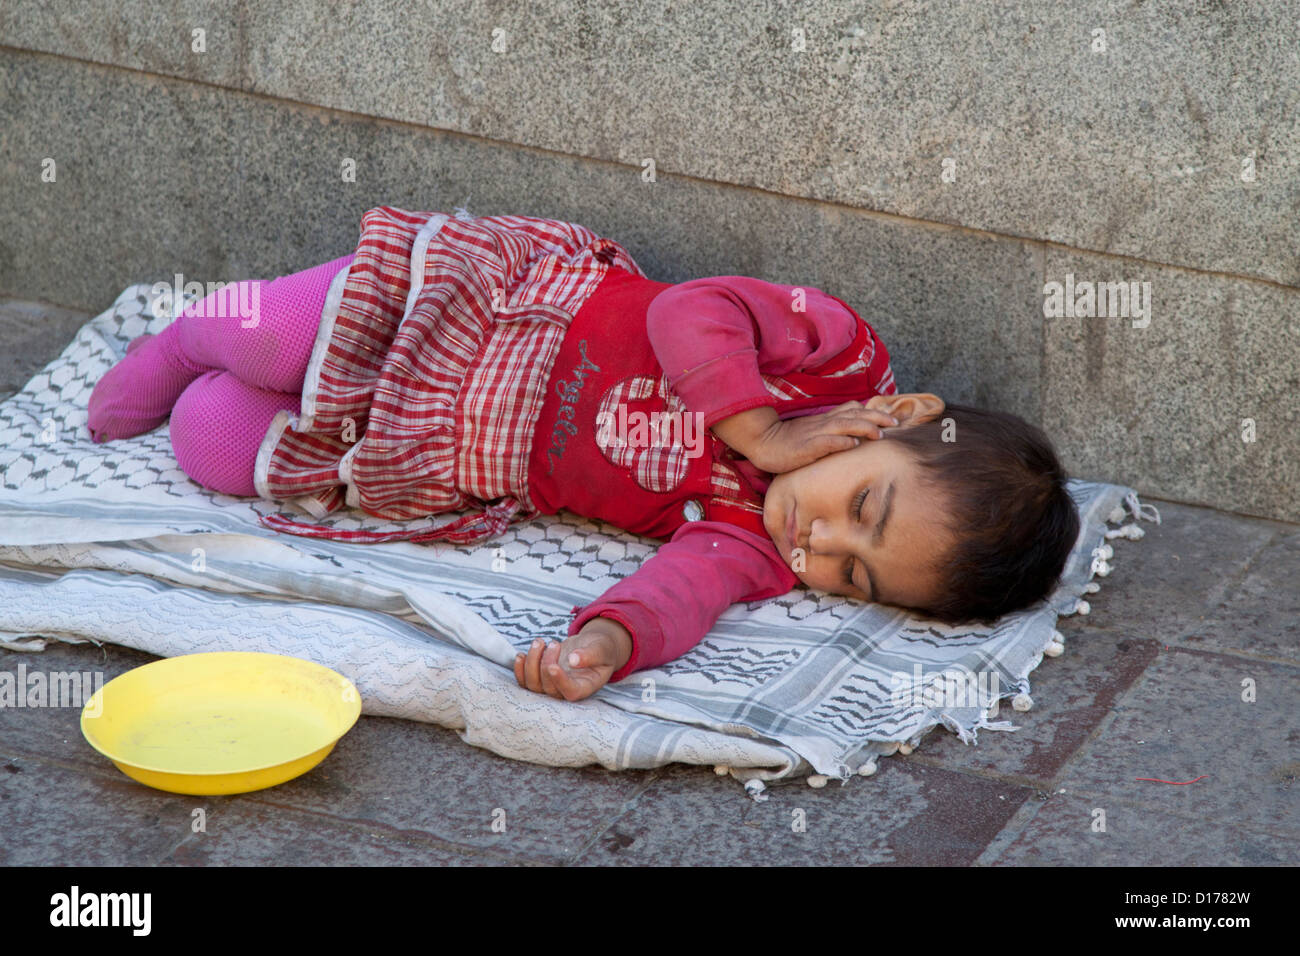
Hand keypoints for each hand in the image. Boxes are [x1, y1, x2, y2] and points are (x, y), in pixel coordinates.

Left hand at [513, 618, 633, 700]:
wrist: (591, 647)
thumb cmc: (600, 649)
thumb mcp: (601, 648)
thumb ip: (590, 654)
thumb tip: (573, 659)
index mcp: (585, 687)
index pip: (570, 693)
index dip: (559, 682)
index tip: (553, 666)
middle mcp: (567, 690)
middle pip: (548, 688)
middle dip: (546, 662)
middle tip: (555, 642)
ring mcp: (552, 686)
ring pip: (533, 685)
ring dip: (531, 662)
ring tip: (540, 642)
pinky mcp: (540, 679)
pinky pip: (524, 682)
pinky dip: (519, 669)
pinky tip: (521, 655)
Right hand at [743, 400, 897, 473]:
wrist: (761, 442)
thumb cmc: (786, 441)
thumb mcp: (810, 432)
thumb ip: (830, 432)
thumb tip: (853, 437)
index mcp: (824, 420)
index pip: (852, 410)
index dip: (872, 411)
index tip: (890, 418)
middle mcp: (823, 423)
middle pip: (854, 414)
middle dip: (876, 417)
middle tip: (896, 422)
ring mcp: (815, 434)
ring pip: (844, 425)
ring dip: (864, 428)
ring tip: (880, 434)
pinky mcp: (806, 446)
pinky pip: (827, 442)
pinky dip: (842, 442)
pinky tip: (854, 445)